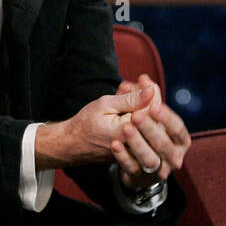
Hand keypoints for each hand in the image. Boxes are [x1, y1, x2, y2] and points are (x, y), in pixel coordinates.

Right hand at [35, 83, 153, 170]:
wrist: (71, 145)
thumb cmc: (85, 123)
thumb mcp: (105, 105)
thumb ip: (131, 99)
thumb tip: (152, 91)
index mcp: (130, 132)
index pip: (154, 108)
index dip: (151, 90)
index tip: (143, 78)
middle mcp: (137, 142)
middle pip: (154, 113)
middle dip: (145, 94)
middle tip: (129, 86)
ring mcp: (136, 147)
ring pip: (149, 119)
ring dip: (140, 102)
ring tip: (123, 92)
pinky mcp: (133, 147)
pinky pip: (142, 126)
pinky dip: (135, 112)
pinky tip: (122, 104)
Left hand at [109, 75, 190, 190]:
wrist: (127, 157)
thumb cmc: (138, 127)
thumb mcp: (140, 111)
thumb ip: (143, 96)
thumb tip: (145, 79)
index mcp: (179, 138)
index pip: (177, 128)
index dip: (167, 117)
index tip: (154, 105)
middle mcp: (173, 155)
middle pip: (164, 144)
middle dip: (151, 129)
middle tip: (136, 116)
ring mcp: (158, 169)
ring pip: (150, 159)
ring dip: (138, 143)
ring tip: (125, 128)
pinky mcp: (140, 176)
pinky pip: (132, 168)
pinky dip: (123, 157)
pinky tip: (115, 145)